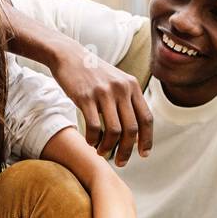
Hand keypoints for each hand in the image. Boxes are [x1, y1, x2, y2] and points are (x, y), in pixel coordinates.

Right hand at [50, 45, 152, 165]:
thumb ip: (127, 100)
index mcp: (132, 86)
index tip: (143, 154)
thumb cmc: (93, 73)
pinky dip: (93, 139)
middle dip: (127, 150)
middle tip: (121, 162)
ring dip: (108, 147)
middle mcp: (121, 89)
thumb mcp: (116, 81)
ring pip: (114, 131)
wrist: (69, 56)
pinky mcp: (85, 97)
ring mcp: (103, 93)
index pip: (146, 118)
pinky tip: (90, 142)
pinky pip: (94, 126)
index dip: (147, 139)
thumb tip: (134, 131)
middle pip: (131, 129)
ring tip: (102, 152)